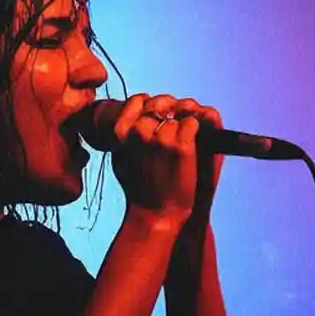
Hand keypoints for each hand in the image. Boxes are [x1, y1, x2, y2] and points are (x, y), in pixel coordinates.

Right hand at [109, 93, 223, 223]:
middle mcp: (140, 131)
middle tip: (174, 127)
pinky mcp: (182, 145)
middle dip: (169, 112)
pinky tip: (191, 144)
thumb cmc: (137, 191)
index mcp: (122, 132)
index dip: (150, 105)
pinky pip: (192, 123)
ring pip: (177, 114)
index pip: (138, 101)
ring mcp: (162, 137)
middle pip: (160, 106)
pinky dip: (195, 130)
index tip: (156, 114)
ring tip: (182, 140)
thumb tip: (130, 119)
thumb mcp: (119, 161)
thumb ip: (121, 137)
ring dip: (183, 123)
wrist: (156, 215)